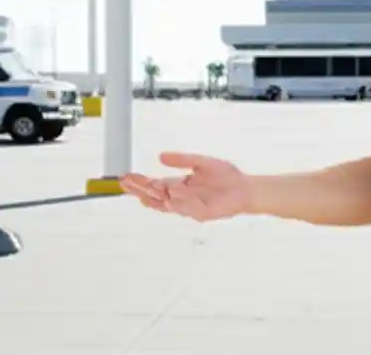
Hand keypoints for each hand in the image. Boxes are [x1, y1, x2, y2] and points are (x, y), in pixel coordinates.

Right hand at [119, 152, 252, 221]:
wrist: (246, 188)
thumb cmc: (225, 176)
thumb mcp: (201, 162)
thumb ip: (182, 159)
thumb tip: (160, 156)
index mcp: (179, 187)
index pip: (154, 186)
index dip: (139, 183)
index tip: (125, 177)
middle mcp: (181, 199)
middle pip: (156, 197)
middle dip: (141, 190)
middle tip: (126, 183)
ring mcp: (191, 208)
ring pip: (169, 204)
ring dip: (159, 195)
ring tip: (149, 184)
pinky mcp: (204, 213)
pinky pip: (189, 209)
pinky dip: (180, 201)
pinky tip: (172, 193)